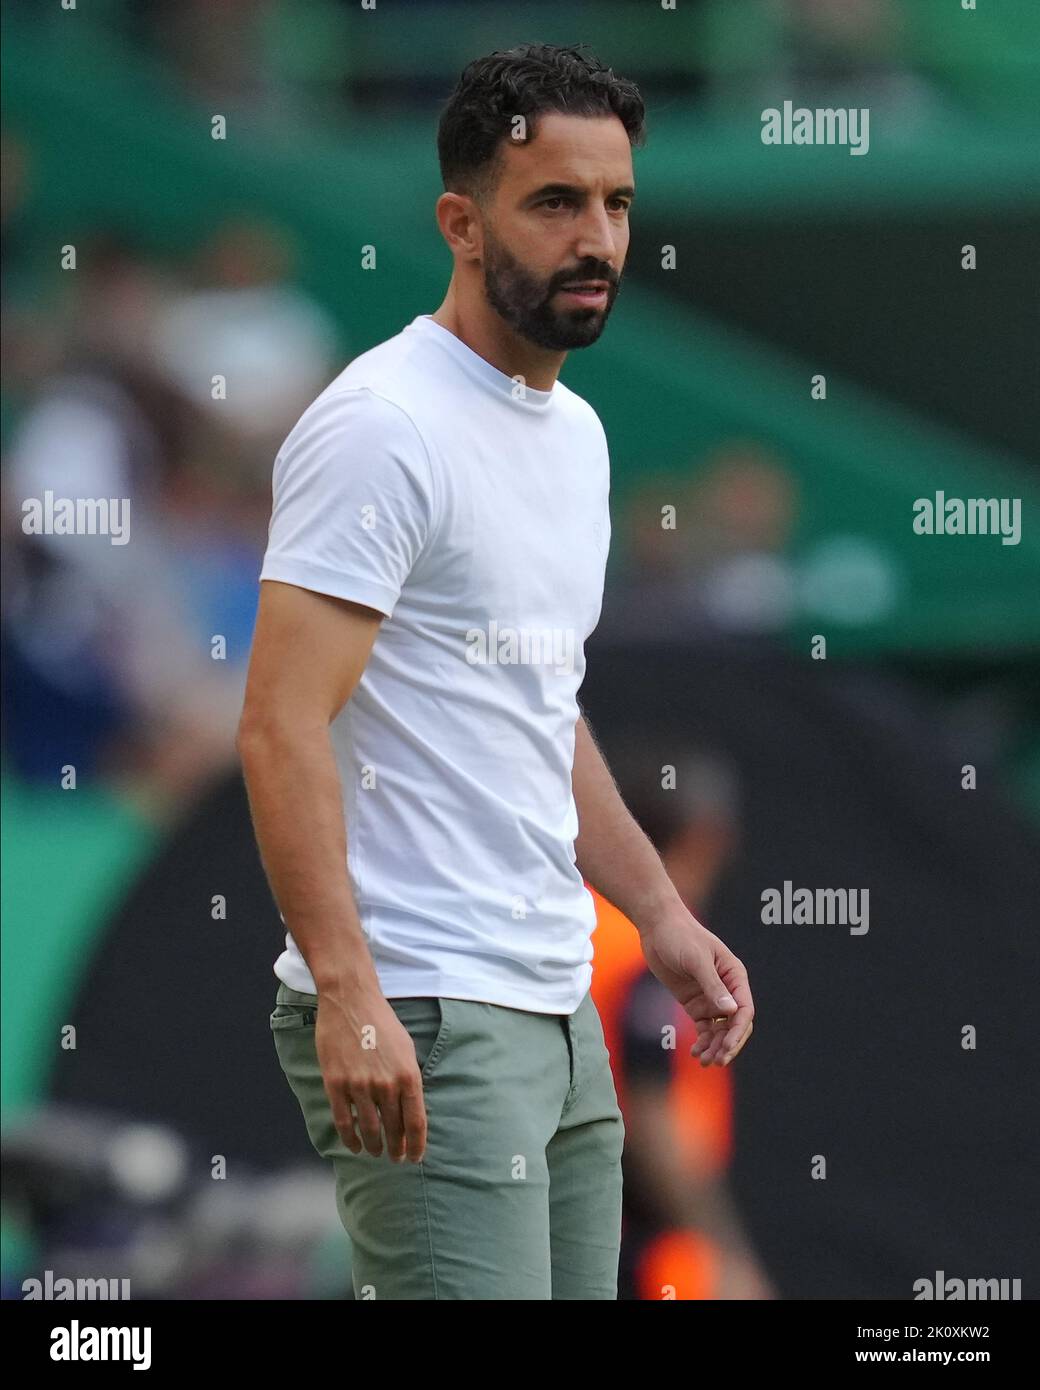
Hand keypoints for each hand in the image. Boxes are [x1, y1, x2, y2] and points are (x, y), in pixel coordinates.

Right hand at [314, 989, 427, 1161]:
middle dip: (396, 1148)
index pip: (416, 1123)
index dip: (416, 1146)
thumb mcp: (407, 1049)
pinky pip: (344, 1122)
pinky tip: (354, 1146)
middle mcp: (386, 1084)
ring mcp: (360, 1085)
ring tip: (376, 1153)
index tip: (414, 1158)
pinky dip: (350, 1139)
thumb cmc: (382, 1023)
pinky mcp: (336, 1084)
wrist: (351, 1000)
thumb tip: (411, 1110)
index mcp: (408, 1076)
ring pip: (369, 1130)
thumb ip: (409, 1080)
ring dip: (374, 1147)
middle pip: (393, 1130)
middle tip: (395, 1158)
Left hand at [639, 907, 753, 1066]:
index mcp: (734, 976)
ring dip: (714, 1047)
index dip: (738, 1031)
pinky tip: (695, 1053)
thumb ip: (713, 985)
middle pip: (734, 1024)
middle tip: (716, 1061)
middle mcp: (726, 989)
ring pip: (719, 1030)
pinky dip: (702, 1042)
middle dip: (728, 1044)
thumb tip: (731, 1011)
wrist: (657, 927)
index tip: (727, 1047)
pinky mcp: (694, 1003)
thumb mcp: (696, 960)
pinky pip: (704, 1028)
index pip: (744, 1010)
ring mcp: (710, 997)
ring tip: (704, 1062)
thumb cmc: (680, 936)